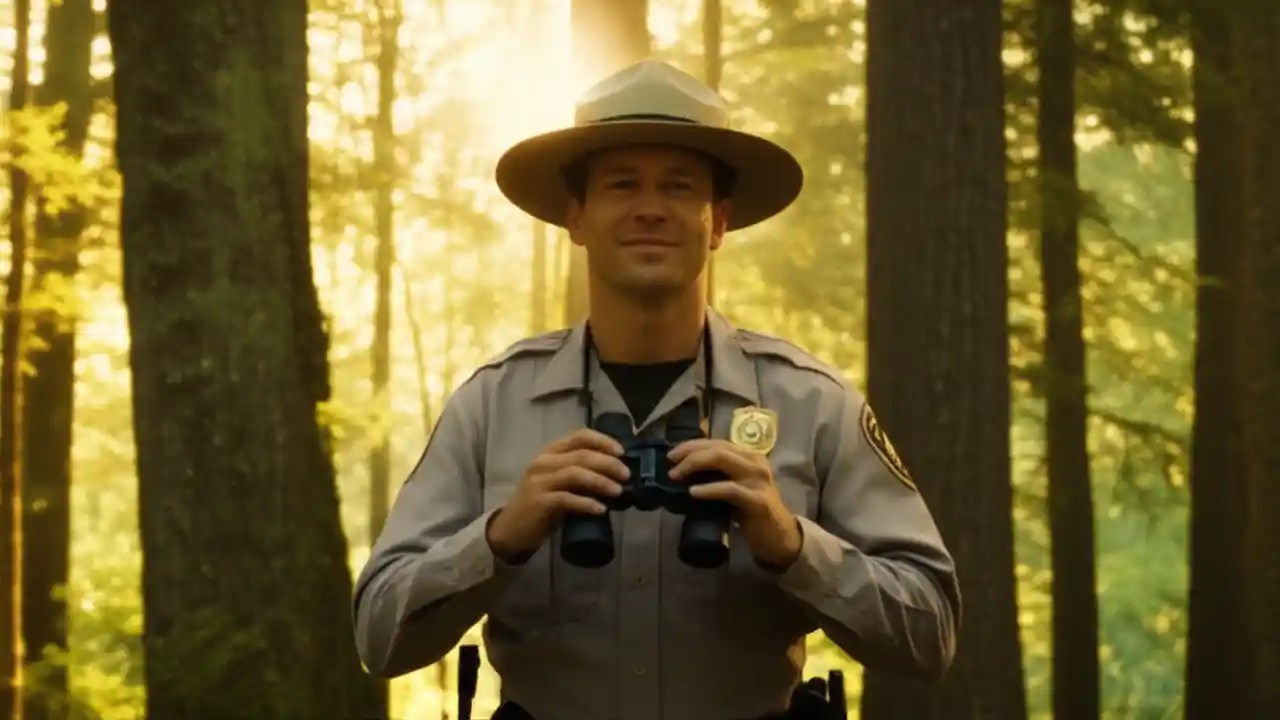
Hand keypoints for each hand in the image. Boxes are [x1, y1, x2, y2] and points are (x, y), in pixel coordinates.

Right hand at [486, 429, 630, 562]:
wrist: (512, 528)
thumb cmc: (542, 502)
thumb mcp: (560, 481)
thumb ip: (582, 474)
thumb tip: (617, 476)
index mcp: (551, 452)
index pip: (579, 436)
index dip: (603, 441)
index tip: (621, 452)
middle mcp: (544, 462)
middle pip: (582, 455)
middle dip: (608, 463)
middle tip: (626, 475)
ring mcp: (540, 481)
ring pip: (575, 474)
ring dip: (601, 481)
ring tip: (618, 491)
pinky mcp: (539, 502)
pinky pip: (567, 499)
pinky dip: (586, 503)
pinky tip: (600, 509)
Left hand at [667, 439, 802, 568]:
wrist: (779, 537)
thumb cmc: (752, 512)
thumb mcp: (734, 487)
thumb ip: (717, 476)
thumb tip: (683, 472)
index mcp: (749, 456)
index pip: (717, 442)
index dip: (693, 445)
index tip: (672, 454)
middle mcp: (755, 462)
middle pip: (718, 448)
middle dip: (690, 452)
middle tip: (671, 462)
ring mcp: (758, 480)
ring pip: (723, 459)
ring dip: (695, 464)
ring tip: (676, 475)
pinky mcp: (758, 500)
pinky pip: (730, 489)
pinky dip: (709, 489)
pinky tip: (694, 492)